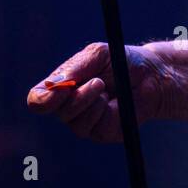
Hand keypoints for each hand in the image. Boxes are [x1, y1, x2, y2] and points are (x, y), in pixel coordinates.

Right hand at [27, 42, 167, 142]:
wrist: (150, 75)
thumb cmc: (120, 61)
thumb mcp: (98, 55)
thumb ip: (75, 68)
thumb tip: (53, 84)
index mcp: (60, 87)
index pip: (37, 100)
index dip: (43, 99)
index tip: (60, 89)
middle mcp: (68, 107)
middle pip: (56, 112)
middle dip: (78, 97)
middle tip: (99, 82)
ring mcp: (83, 122)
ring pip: (76, 122)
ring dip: (93, 102)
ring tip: (107, 89)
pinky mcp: (101, 133)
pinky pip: (96, 127)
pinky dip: (107, 112)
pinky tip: (115, 102)